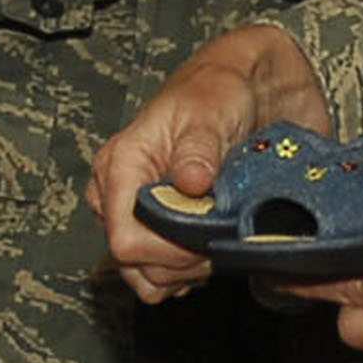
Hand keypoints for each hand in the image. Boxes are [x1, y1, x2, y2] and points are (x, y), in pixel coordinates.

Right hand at [89, 25, 330, 303]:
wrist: (243, 88)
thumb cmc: (219, 91)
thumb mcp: (209, 111)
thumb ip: (198, 149)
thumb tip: (190, 182)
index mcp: (120, 165)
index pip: (124, 239)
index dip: (167, 251)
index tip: (207, 238)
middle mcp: (119, 194)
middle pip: (134, 263)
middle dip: (181, 261)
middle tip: (220, 235)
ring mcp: (137, 214)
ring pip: (148, 275)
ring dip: (189, 268)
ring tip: (220, 237)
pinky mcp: (158, 228)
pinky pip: (163, 273)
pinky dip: (191, 269)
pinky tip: (214, 245)